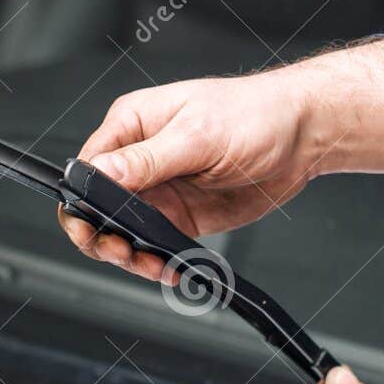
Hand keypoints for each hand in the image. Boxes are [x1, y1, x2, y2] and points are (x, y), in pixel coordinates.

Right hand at [59, 36, 383, 281]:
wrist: (301, 136)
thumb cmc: (254, 114)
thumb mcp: (197, 135)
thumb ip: (147, 159)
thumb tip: (102, 172)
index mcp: (131, 126)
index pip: (87, 168)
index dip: (82, 202)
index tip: (96, 226)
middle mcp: (138, 160)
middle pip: (94, 208)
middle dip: (100, 236)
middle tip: (121, 252)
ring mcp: (157, 191)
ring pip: (121, 234)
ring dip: (130, 256)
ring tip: (152, 265)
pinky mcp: (178, 216)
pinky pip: (154, 247)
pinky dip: (157, 264)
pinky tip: (171, 269)